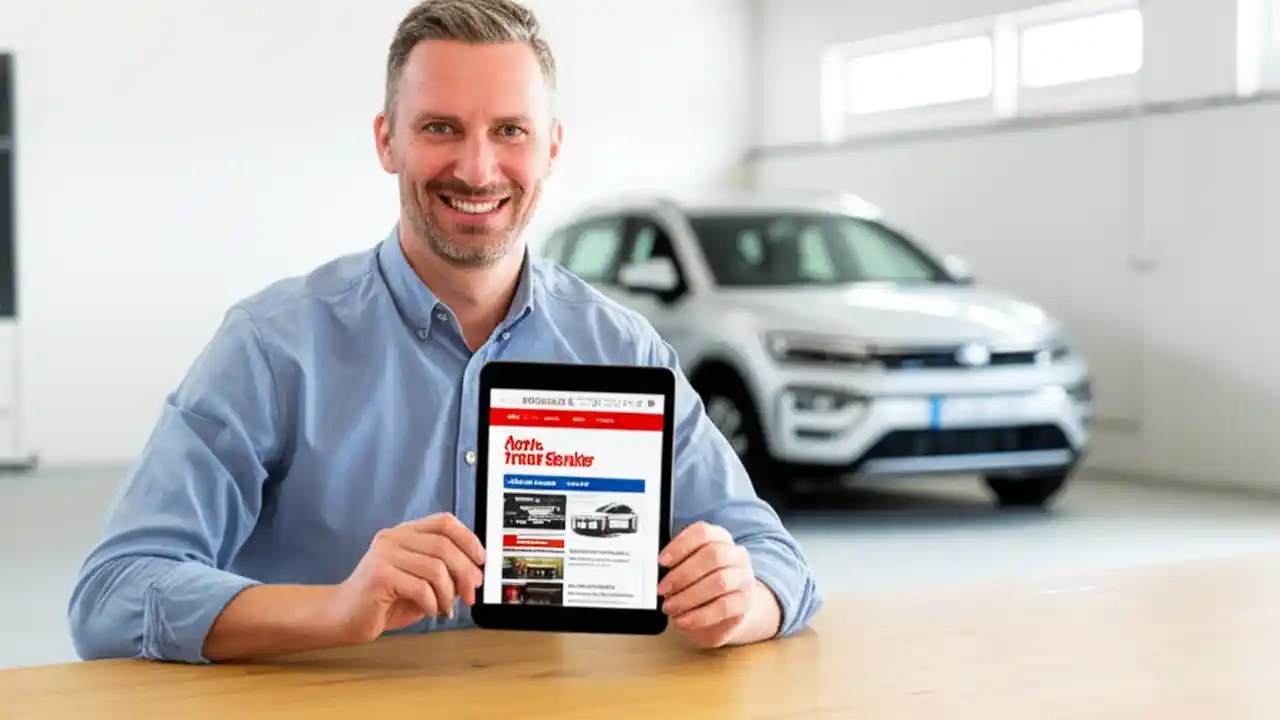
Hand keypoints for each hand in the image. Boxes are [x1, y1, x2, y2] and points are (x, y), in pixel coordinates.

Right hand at [326, 513, 485, 643]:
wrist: (343, 617)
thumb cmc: (383, 600)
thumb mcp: (419, 581)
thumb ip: (443, 572)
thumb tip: (474, 574)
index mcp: (404, 533)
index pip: (444, 522)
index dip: (469, 539)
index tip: (480, 560)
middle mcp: (393, 538)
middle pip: (445, 546)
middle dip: (465, 572)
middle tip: (471, 593)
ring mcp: (384, 555)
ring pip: (436, 568)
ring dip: (448, 593)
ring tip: (444, 607)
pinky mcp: (379, 577)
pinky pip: (421, 588)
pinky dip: (432, 603)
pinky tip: (429, 610)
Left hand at [657, 521, 781, 647]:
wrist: (731, 610)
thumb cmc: (703, 584)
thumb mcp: (689, 570)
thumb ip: (675, 566)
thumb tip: (655, 572)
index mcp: (719, 538)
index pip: (703, 532)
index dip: (681, 545)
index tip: (662, 561)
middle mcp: (735, 555)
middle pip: (714, 555)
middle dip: (683, 573)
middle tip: (662, 589)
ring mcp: (743, 578)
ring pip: (720, 582)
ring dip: (689, 596)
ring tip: (671, 607)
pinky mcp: (744, 602)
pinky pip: (724, 607)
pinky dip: (700, 615)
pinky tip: (684, 620)